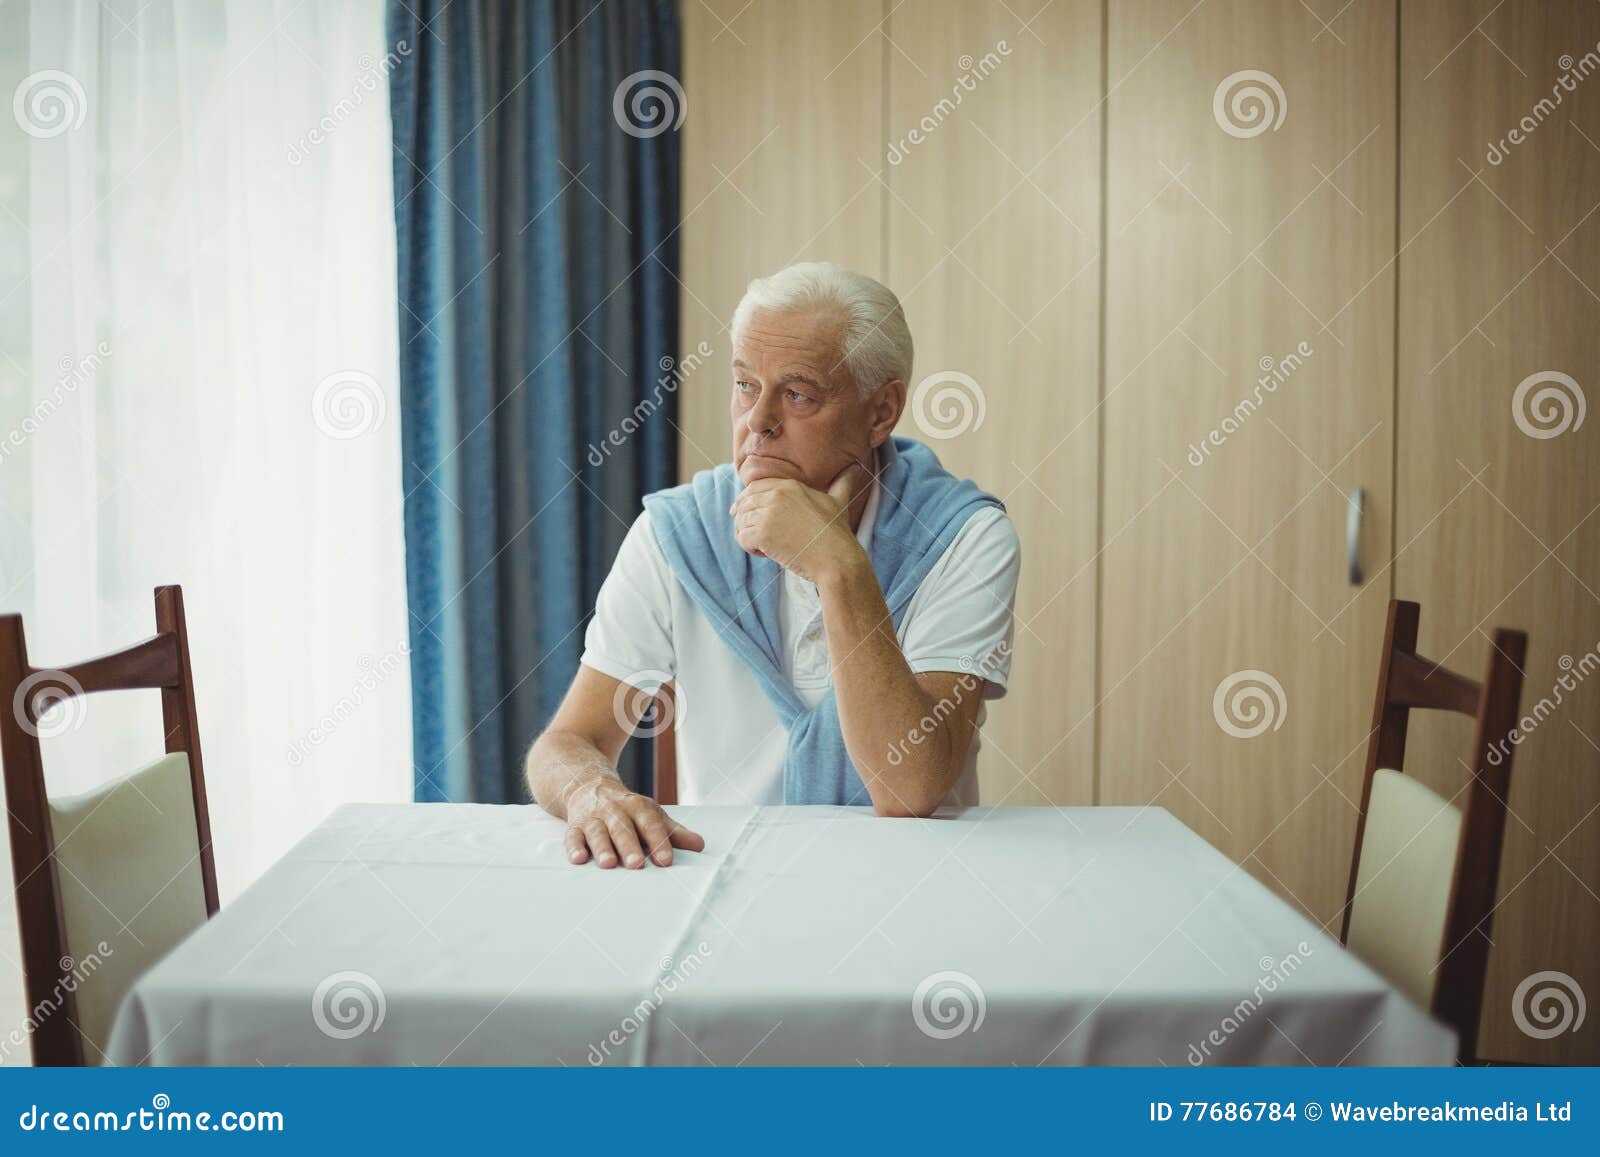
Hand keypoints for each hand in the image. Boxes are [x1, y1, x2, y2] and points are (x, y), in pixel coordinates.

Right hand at [561, 776, 704, 867]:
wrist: (589, 785)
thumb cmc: (626, 808)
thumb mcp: (651, 814)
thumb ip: (674, 832)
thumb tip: (700, 846)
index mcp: (638, 808)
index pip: (651, 824)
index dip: (659, 841)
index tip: (666, 860)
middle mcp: (616, 811)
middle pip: (623, 829)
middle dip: (629, 847)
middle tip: (636, 865)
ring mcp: (594, 818)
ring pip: (598, 833)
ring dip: (602, 848)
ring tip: (608, 864)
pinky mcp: (575, 826)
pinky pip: (573, 836)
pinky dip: (574, 847)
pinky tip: (579, 859)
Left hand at [729, 462, 867, 582]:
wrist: (837, 559)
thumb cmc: (837, 534)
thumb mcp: (839, 501)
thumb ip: (842, 483)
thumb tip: (855, 467)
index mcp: (789, 485)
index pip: (754, 487)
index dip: (745, 500)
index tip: (740, 511)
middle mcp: (776, 495)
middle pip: (744, 503)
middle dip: (742, 518)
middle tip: (750, 533)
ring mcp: (768, 514)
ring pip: (740, 522)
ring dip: (747, 535)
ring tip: (763, 546)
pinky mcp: (762, 534)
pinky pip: (742, 538)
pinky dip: (749, 549)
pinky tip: (765, 554)